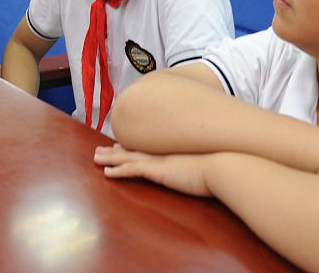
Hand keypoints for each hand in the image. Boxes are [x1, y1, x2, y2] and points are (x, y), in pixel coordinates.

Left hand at [93, 145, 213, 197]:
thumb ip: (201, 165)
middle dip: (115, 150)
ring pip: (127, 158)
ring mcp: (159, 161)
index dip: (132, 146)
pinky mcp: (157, 171)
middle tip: (100, 149)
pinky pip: (132, 170)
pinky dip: (118, 171)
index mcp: (173, 152)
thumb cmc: (221, 167)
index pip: (147, 148)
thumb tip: (205, 168)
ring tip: (95, 157)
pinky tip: (106, 173)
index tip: (120, 144)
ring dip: (110, 158)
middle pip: (133, 150)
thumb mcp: (209, 165)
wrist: (223, 165)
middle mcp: (163, 153)